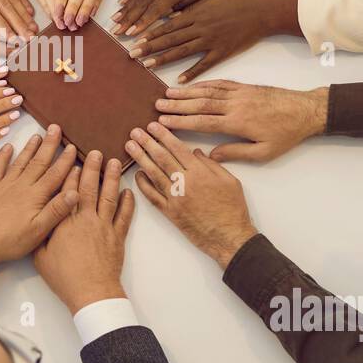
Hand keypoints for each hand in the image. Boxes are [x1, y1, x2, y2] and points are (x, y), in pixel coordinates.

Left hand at [0, 125, 79, 275]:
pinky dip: (2, 156)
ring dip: (30, 148)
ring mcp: (4, 186)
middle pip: (38, 162)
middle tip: (56, 127)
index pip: (54, 174)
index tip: (73, 146)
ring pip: (20, 162)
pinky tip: (7, 147)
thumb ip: (57, 210)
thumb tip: (75, 192)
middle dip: (49, 145)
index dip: (65, 160)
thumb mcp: (39, 230)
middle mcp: (21, 186)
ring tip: (38, 134)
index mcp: (35, 195)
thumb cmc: (12, 241)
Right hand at [33, 150, 134, 313]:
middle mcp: (86, 219)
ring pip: (109, 196)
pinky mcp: (117, 236)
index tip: (73, 160)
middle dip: (93, 168)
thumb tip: (37, 219)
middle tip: (96, 152)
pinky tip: (128, 192)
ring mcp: (104, 226)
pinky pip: (125, 215)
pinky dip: (128, 202)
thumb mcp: (41, 256)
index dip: (71, 175)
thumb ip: (41, 234)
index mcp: (65, 222)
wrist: (91, 291)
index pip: (69, 192)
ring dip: (112, 178)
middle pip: (90, 188)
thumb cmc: (64, 277)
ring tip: (114, 163)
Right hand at [110, 0, 226, 38]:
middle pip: (142, 3)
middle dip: (128, 19)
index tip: (131, 33)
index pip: (157, 9)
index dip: (143, 22)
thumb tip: (169, 17)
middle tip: (116, 31)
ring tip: (114, 19)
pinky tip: (121, 1)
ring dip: (125, 8)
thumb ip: (186, 5)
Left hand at [127, 0, 300, 83]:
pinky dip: (192, 73)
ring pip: (182, 51)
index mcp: (195, 13)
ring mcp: (211, 40)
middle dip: (149, 47)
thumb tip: (170, 14)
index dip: (149, 32)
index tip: (133, 39)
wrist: (260, 12)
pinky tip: (179, 81)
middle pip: (169, 38)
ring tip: (146, 66)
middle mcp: (200, 27)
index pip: (166, 24)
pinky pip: (204, 64)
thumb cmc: (235, 3)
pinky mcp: (222, 52)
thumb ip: (189, 8)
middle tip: (131, 55)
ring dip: (163, 59)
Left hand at [127, 122, 257, 269]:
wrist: (229, 237)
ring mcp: (175, 199)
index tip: (153, 125)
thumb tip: (195, 152)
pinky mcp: (170, 213)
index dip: (163, 135)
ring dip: (140, 159)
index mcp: (200, 173)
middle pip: (162, 158)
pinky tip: (137, 174)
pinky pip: (152, 196)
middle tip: (135, 131)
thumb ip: (211, 164)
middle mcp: (185, 183)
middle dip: (147, 143)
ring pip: (153, 174)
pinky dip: (143, 185)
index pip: (177, 148)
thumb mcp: (229, 181)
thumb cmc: (233, 209)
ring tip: (130, 147)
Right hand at [156, 81, 329, 162]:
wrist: (306, 111)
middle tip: (157, 105)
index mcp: (237, 123)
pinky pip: (220, 83)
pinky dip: (203, 83)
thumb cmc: (286, 134)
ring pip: (207, 91)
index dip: (181, 122)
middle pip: (199, 104)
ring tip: (167, 93)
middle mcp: (235, 105)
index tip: (164, 122)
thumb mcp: (263, 152)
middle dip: (177, 105)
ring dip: (186, 92)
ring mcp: (240, 93)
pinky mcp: (245, 87)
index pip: (202, 122)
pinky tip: (192, 85)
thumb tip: (211, 155)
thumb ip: (236, 153)